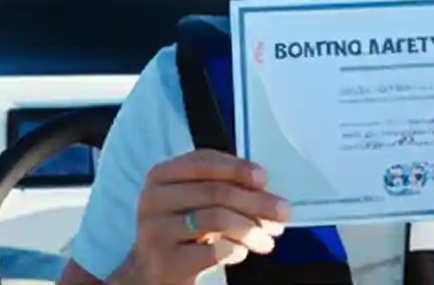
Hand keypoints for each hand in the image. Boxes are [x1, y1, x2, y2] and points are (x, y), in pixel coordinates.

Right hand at [123, 149, 290, 284]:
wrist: (151, 272)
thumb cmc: (180, 229)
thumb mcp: (193, 200)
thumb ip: (222, 186)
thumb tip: (264, 189)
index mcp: (161, 175)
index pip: (203, 162)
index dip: (237, 168)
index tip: (264, 178)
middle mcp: (153, 199)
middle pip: (215, 191)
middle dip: (256, 202)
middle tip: (282, 212)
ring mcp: (156, 231)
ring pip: (217, 219)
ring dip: (251, 229)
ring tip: (267, 240)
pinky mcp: (165, 262)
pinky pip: (213, 251)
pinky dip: (235, 250)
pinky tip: (241, 252)